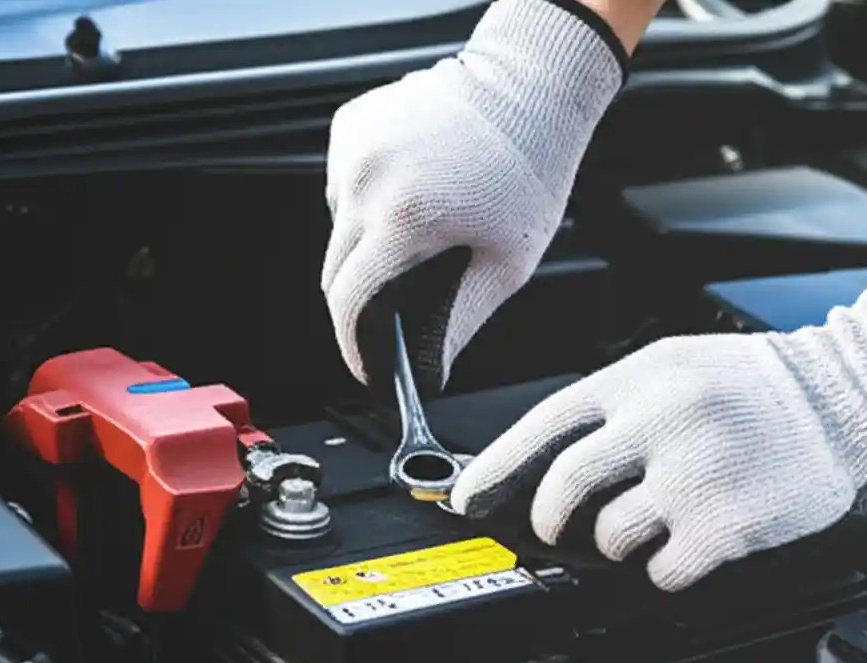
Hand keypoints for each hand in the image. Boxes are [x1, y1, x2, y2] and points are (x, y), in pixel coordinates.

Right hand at [320, 0, 626, 391]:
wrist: (531, 86)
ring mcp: (352, 148)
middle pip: (336, 269)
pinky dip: (366, 199)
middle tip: (397, 310)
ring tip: (420, 230)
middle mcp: (365, 180)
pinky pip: (343, 184)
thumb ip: (459, 323)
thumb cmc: (530, 170)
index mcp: (404, 218)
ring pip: (338, 227)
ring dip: (365, 243)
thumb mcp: (507, 262)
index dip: (355, 346)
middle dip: (362, 299)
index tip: (366, 368)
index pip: (350, 301)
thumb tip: (430, 371)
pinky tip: (411, 187)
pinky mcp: (350, 125)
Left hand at [450, 268, 866, 590]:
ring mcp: (692, 475)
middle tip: (558, 527)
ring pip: (608, 535)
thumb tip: (543, 459)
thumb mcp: (673, 366)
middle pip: (562, 489)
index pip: (541, 427)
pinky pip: (662, 569)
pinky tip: (692, 540)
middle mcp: (658, 423)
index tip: (466, 499)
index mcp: (636, 380)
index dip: (493, 469)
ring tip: (654, 520)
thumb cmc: (757, 384)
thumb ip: (612, 406)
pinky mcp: (726, 525)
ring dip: (617, 541)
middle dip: (549, 519)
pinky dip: (667, 566)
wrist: (853, 394)